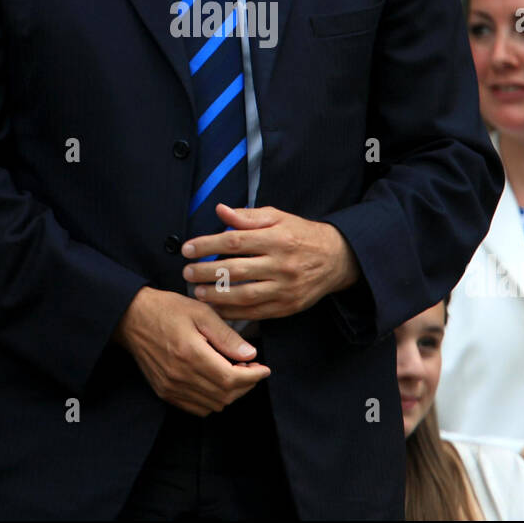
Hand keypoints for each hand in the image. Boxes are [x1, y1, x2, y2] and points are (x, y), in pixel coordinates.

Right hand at [114, 286, 270, 415]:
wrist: (132, 317)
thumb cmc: (167, 309)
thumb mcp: (201, 313)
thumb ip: (227, 336)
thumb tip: (251, 355)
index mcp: (191, 354)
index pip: (231, 379)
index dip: (253, 377)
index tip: (264, 368)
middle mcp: (180, 376)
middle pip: (225, 396)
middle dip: (245, 384)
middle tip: (251, 367)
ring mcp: (170, 387)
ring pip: (213, 405)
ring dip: (230, 393)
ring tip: (234, 372)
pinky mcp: (164, 392)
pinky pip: (196, 408)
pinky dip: (212, 400)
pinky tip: (216, 381)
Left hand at [182, 205, 360, 319]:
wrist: (336, 259)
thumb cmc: (301, 235)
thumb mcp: (278, 217)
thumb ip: (248, 216)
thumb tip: (220, 210)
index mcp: (277, 238)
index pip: (234, 241)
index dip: (207, 245)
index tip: (187, 249)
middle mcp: (281, 264)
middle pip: (236, 270)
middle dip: (206, 272)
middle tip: (187, 273)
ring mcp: (285, 288)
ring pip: (244, 295)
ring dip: (216, 295)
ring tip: (197, 292)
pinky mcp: (287, 306)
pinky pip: (255, 312)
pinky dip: (234, 312)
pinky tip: (217, 308)